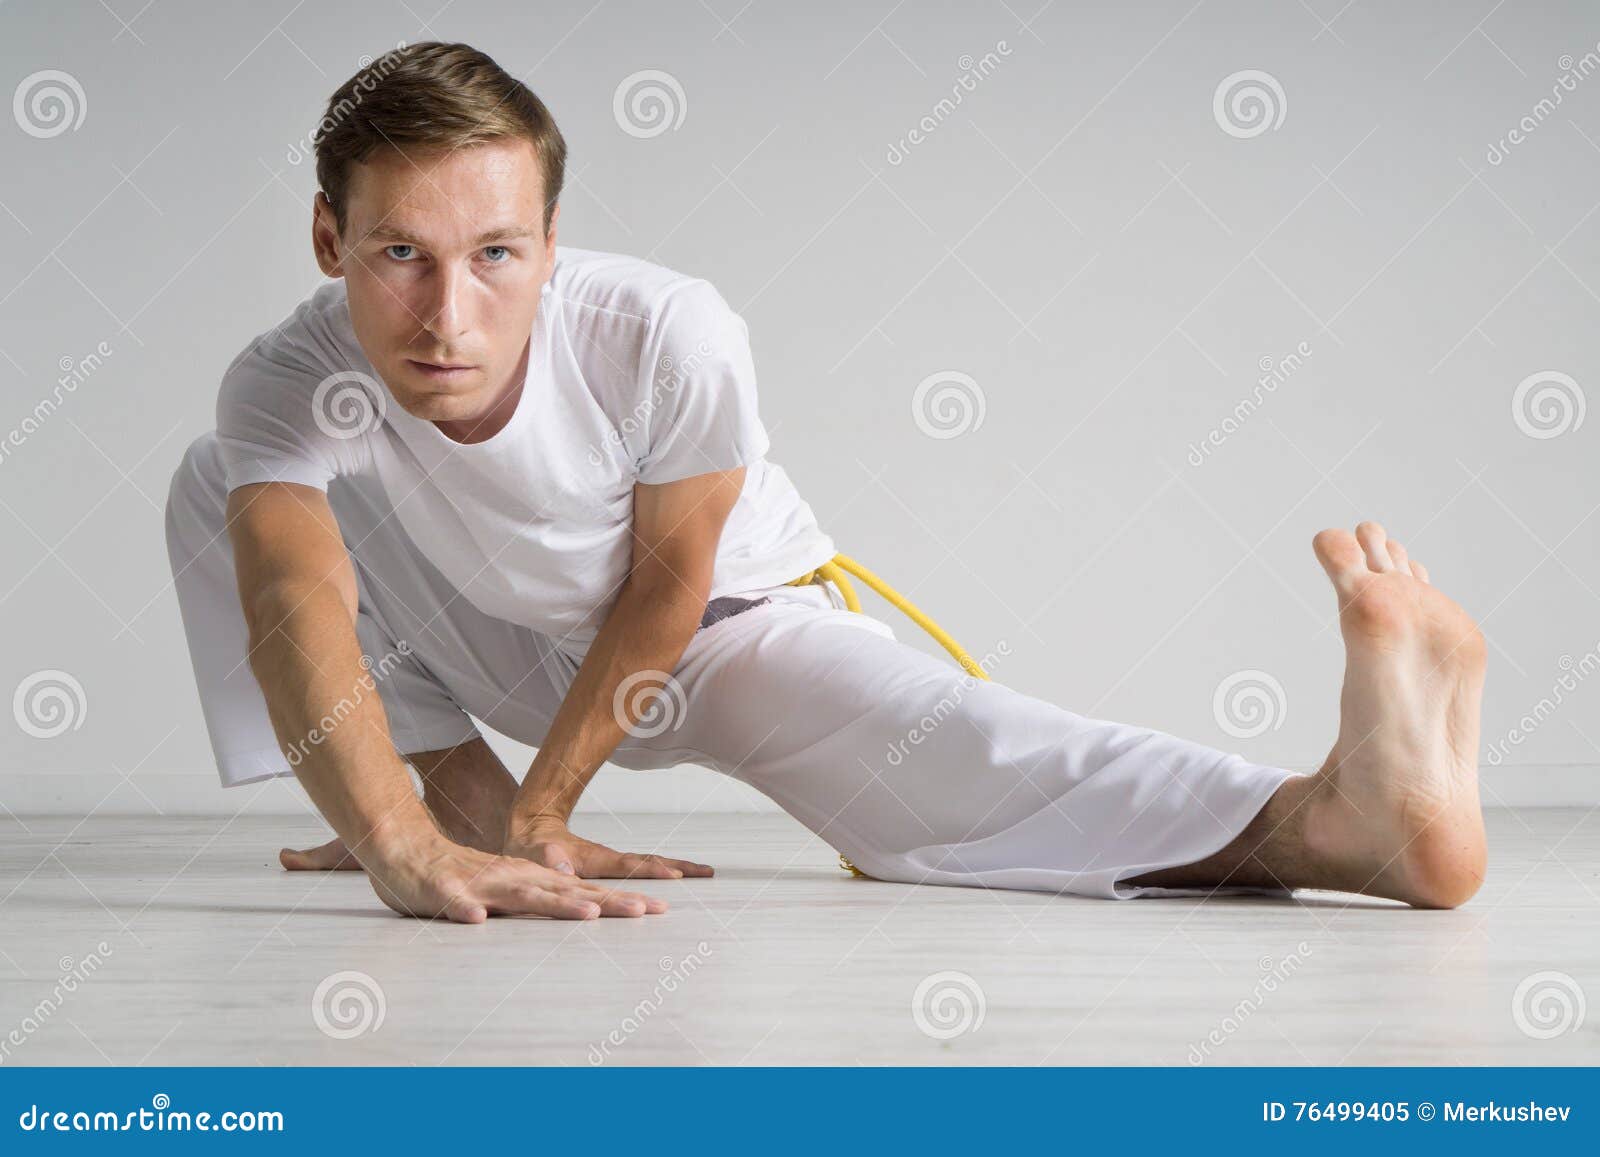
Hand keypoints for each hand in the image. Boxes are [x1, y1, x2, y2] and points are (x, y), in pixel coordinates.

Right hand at [366, 826, 667, 922]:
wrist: (406, 850)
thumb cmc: (463, 877)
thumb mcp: (512, 890)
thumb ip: (545, 899)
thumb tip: (591, 910)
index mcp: (533, 879)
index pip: (585, 892)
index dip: (621, 900)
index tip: (658, 910)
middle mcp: (516, 878)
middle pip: (569, 893)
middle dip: (608, 904)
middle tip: (646, 911)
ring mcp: (482, 884)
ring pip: (523, 895)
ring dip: (556, 906)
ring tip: (587, 916)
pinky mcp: (445, 891)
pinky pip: (456, 903)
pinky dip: (467, 910)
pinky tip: (477, 920)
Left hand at [505, 818, 714, 879]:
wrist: (532, 829)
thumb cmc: (531, 847)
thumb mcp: (535, 854)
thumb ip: (550, 859)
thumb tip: (566, 867)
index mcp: (596, 859)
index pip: (629, 866)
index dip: (651, 870)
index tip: (674, 874)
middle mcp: (609, 859)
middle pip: (650, 862)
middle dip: (679, 866)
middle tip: (708, 872)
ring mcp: (612, 862)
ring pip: (650, 863)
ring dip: (678, 867)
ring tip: (705, 872)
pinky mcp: (611, 867)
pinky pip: (642, 869)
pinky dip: (663, 870)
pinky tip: (677, 876)